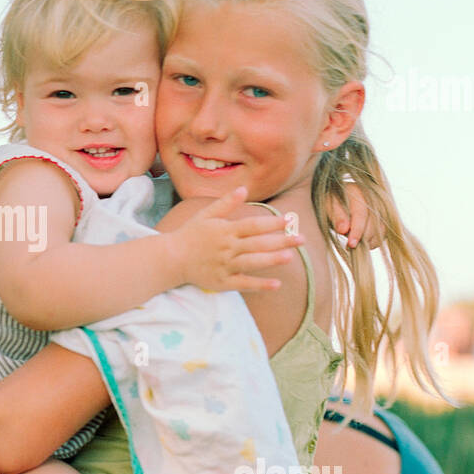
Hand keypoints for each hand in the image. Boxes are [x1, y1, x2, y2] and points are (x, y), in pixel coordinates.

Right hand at [170, 186, 303, 292]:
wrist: (170, 258)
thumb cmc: (189, 234)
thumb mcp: (205, 215)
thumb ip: (225, 203)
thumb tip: (244, 189)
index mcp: (225, 230)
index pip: (252, 225)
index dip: (271, 222)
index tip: (289, 219)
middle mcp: (227, 248)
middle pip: (258, 243)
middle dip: (281, 240)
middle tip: (302, 239)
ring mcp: (225, 266)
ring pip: (252, 262)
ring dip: (272, 260)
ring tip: (291, 256)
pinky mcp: (222, 282)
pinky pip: (243, 284)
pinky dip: (259, 285)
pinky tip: (276, 284)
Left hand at [326, 178, 382, 250]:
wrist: (337, 200)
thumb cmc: (331, 203)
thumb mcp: (328, 207)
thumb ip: (337, 217)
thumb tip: (344, 230)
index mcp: (357, 192)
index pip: (361, 214)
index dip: (357, 230)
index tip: (351, 244)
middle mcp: (372, 197)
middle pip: (373, 223)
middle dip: (362, 237)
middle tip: (350, 245)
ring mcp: (380, 207)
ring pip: (381, 229)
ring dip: (368, 241)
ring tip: (353, 242)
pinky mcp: (384, 217)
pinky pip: (383, 233)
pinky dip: (373, 242)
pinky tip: (362, 242)